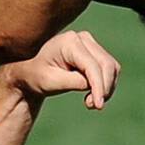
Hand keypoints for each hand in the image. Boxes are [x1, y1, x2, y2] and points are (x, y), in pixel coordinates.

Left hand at [3, 31, 119, 109]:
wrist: (33, 71)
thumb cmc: (37, 75)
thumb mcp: (50, 81)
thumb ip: (72, 81)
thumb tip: (92, 85)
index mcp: (69, 42)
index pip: (92, 65)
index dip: (99, 86)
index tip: (98, 105)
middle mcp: (83, 38)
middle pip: (106, 65)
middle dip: (104, 88)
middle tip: (93, 106)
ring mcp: (90, 43)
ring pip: (111, 67)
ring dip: (106, 87)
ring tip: (90, 102)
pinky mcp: (95, 51)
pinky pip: (109, 68)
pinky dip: (106, 83)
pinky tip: (93, 94)